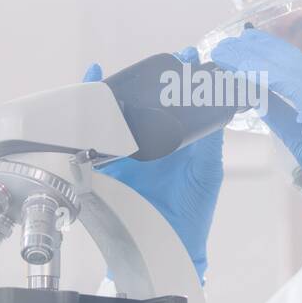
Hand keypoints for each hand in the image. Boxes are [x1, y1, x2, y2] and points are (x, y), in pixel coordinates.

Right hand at [83, 49, 223, 282]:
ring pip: (115, 112)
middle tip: (152, 60)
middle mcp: (150, 139)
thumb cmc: (192, 210)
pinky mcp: (106, 162)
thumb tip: (215, 107)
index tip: (187, 56)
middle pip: (142, 101)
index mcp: (175, 138)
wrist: (169, 246)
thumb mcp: (206, 172)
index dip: (180, 78)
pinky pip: (92, 133)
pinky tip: (87, 89)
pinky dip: (86, 110)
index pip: (175, 101)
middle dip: (143, 78)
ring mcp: (126, 149)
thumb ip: (209, 142)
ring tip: (112, 71)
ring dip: (112, 91)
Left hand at [213, 29, 301, 268]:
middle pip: (300, 63)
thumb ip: (286, 118)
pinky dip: (265, 75)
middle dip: (263, 49)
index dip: (276, 56)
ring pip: (293, 69)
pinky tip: (242, 70)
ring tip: (229, 50)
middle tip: (232, 41)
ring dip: (257, 57)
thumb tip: (258, 97)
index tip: (249, 48)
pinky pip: (293, 85)